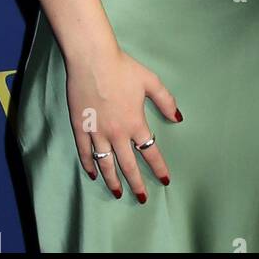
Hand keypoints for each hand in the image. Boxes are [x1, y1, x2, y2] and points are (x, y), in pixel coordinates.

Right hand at [65, 46, 180, 200]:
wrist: (93, 60)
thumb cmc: (123, 68)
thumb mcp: (150, 81)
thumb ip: (165, 101)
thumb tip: (178, 118)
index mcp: (135, 123)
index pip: (150, 152)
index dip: (159, 168)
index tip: (165, 180)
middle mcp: (117, 133)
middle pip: (128, 165)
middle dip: (136, 183)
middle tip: (141, 198)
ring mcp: (97, 132)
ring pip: (106, 164)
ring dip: (113, 180)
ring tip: (118, 192)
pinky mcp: (80, 128)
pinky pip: (85, 153)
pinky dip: (90, 165)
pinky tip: (94, 174)